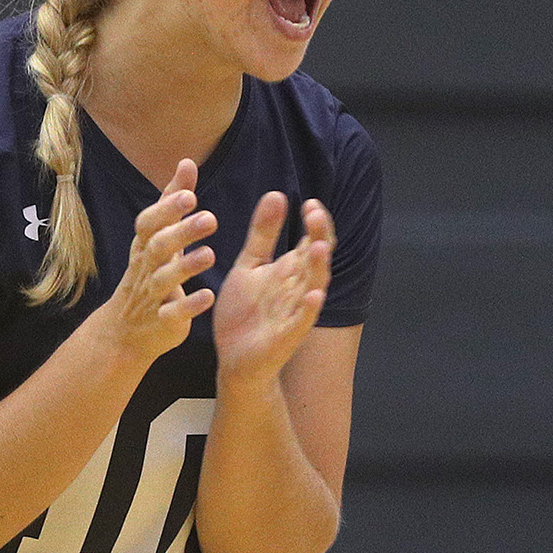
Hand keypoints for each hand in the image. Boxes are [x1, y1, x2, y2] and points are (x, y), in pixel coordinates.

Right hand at [92, 159, 217, 364]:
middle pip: (158, 247)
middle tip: (210, 218)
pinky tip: (208, 297)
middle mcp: (146, 268)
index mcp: (145, 245)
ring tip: (210, 255)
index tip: (190, 194)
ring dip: (186, 267)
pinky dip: (189, 306)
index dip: (166, 209)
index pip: (149, 223)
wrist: (125, 331)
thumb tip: (187, 162)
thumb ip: (173, 201)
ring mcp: (152, 295)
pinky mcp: (163, 321)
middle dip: (182, 232)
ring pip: (164, 280)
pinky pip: (173, 314)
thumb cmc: (148, 273)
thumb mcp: (159, 235)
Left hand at [213, 194, 331, 388]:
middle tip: (315, 215)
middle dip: (319, 237)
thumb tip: (276, 194)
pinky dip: (309, 310)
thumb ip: (263, 233)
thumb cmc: (244, 312)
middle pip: (317, 260)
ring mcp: (295, 313)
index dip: (316, 223)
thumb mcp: (249, 265)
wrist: (232, 359)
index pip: (312, 242)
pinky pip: (301, 322)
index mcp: (290, 271)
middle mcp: (298, 289)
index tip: (310, 203)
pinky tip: (313, 296)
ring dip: (319, 269)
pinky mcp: (286, 337)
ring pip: (314, 288)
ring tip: (320, 248)